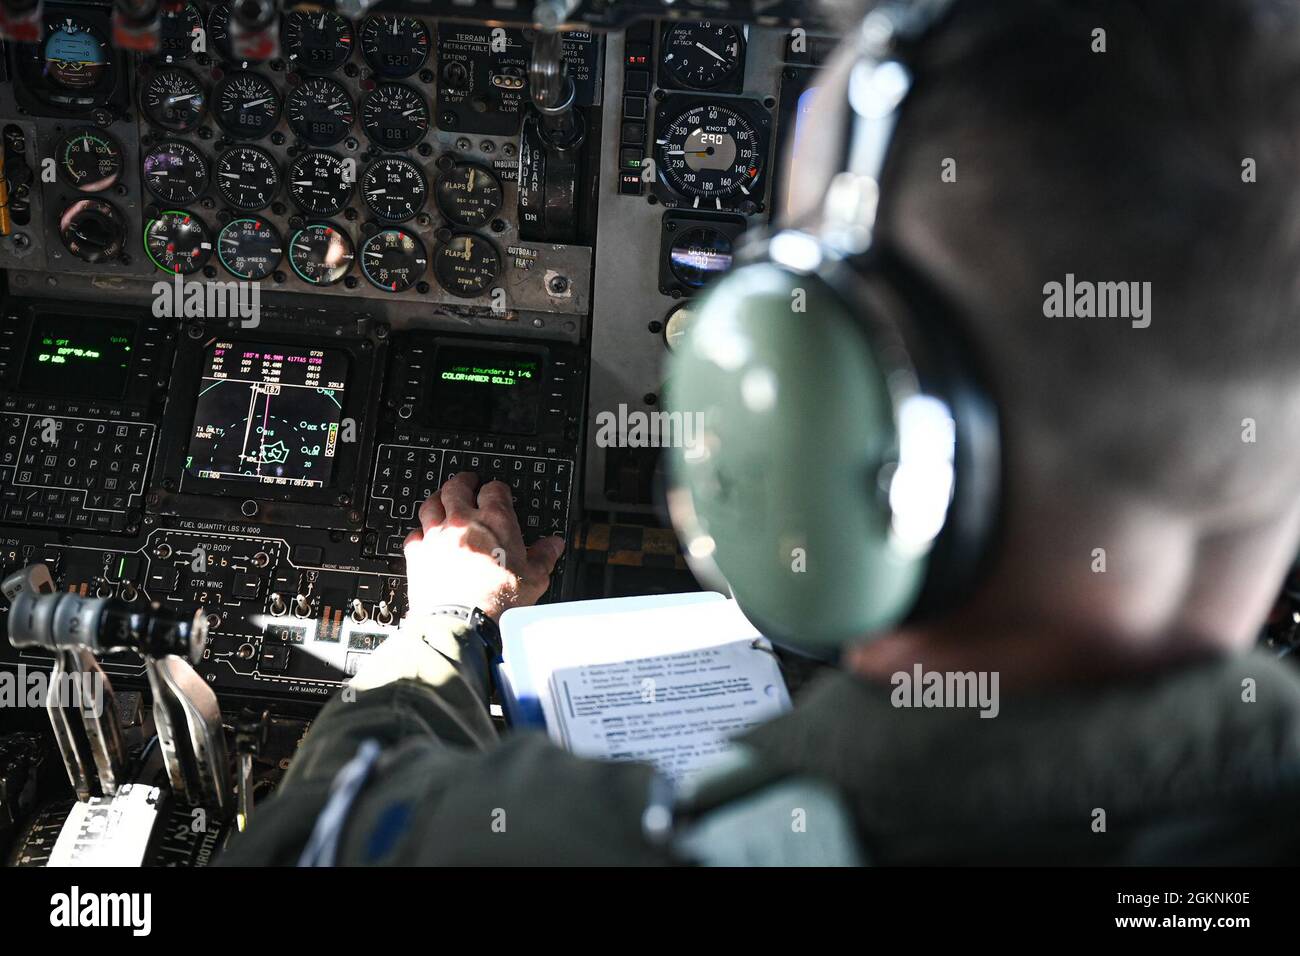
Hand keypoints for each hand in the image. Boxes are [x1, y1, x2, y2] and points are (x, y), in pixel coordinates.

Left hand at [402, 471, 564, 620]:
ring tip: (442, 498)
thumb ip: (543, 556)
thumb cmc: (498, 601)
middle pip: (457, 487)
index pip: (494, 490)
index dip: (497, 488)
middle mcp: (464, 521)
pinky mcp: (418, 554)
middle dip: (464, 481)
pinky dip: (420, 532)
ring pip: (431, 504)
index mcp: (495, 521)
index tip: (498, 491)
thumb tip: (553, 545)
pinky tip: (424, 535)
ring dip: (438, 498)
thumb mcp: (534, 578)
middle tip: (468, 481)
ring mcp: (437, 536)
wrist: (463, 622)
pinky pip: (414, 534)